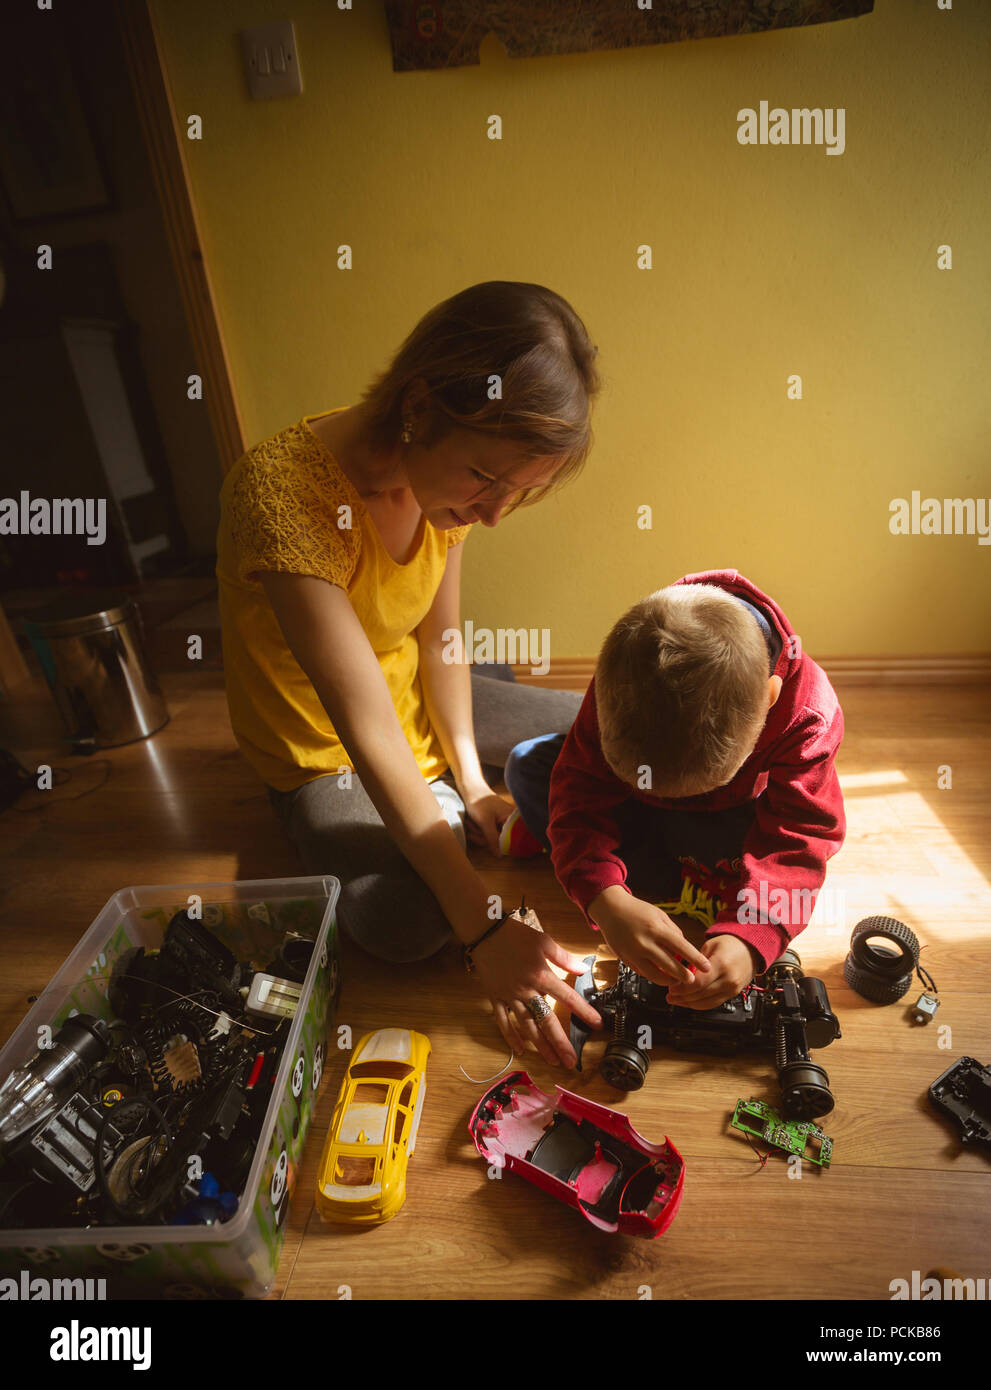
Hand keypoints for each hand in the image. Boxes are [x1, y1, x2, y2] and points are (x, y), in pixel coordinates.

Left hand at [461, 785, 514, 853]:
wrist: (469, 790)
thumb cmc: (478, 802)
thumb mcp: (485, 822)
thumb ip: (493, 839)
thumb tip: (500, 855)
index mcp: (512, 818)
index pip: (511, 839)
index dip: (498, 843)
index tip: (486, 839)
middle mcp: (509, 821)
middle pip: (498, 840)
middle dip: (482, 836)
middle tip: (472, 828)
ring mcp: (500, 822)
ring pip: (490, 839)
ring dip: (477, 833)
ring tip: (470, 822)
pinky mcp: (492, 823)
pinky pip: (486, 834)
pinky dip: (477, 830)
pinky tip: (471, 823)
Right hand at [470, 909, 602, 1067]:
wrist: (484, 930)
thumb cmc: (515, 934)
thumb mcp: (544, 941)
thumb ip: (564, 958)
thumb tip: (583, 969)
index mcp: (541, 975)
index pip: (567, 997)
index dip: (584, 1011)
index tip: (597, 1025)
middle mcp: (526, 990)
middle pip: (546, 1020)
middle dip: (560, 1043)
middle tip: (571, 1061)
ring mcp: (509, 996)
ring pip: (526, 1025)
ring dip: (540, 1045)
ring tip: (552, 1060)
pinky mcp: (495, 997)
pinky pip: (503, 1020)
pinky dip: (510, 1036)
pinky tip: (519, 1049)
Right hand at [589, 887, 711, 985]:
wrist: (610, 910)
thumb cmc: (636, 910)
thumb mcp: (659, 915)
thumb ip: (673, 932)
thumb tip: (684, 951)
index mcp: (656, 929)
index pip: (682, 948)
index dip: (696, 959)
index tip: (706, 967)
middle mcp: (645, 943)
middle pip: (670, 966)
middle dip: (684, 976)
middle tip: (692, 980)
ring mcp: (634, 953)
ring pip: (655, 976)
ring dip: (668, 980)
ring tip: (676, 980)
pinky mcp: (625, 960)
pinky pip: (643, 973)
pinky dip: (653, 975)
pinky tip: (660, 974)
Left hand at [664, 934, 761, 1008]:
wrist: (751, 949)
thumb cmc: (731, 944)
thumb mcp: (710, 946)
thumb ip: (696, 962)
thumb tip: (681, 974)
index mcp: (722, 964)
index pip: (698, 983)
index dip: (682, 988)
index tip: (671, 988)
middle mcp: (729, 979)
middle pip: (701, 995)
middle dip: (682, 997)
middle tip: (670, 995)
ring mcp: (732, 989)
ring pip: (706, 1003)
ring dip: (689, 1004)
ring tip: (676, 1001)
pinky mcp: (733, 995)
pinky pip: (713, 1004)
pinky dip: (699, 1004)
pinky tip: (689, 1002)